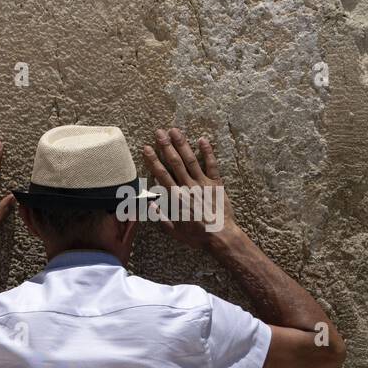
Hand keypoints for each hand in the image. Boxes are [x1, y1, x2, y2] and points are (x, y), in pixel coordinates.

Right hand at [142, 127, 239, 248]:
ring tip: (175, 131)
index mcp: (176, 197)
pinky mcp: (217, 184)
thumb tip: (150, 204)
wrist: (221, 236)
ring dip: (182, 144)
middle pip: (175, 162)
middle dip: (165, 146)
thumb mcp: (173, 230)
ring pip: (190, 160)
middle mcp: (188, 186)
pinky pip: (212, 165)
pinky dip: (207, 152)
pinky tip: (202, 140)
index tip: (146, 148)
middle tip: (159, 132)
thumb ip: (160, 216)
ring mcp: (203, 183)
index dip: (153, 160)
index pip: (161, 174)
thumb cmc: (196, 235)